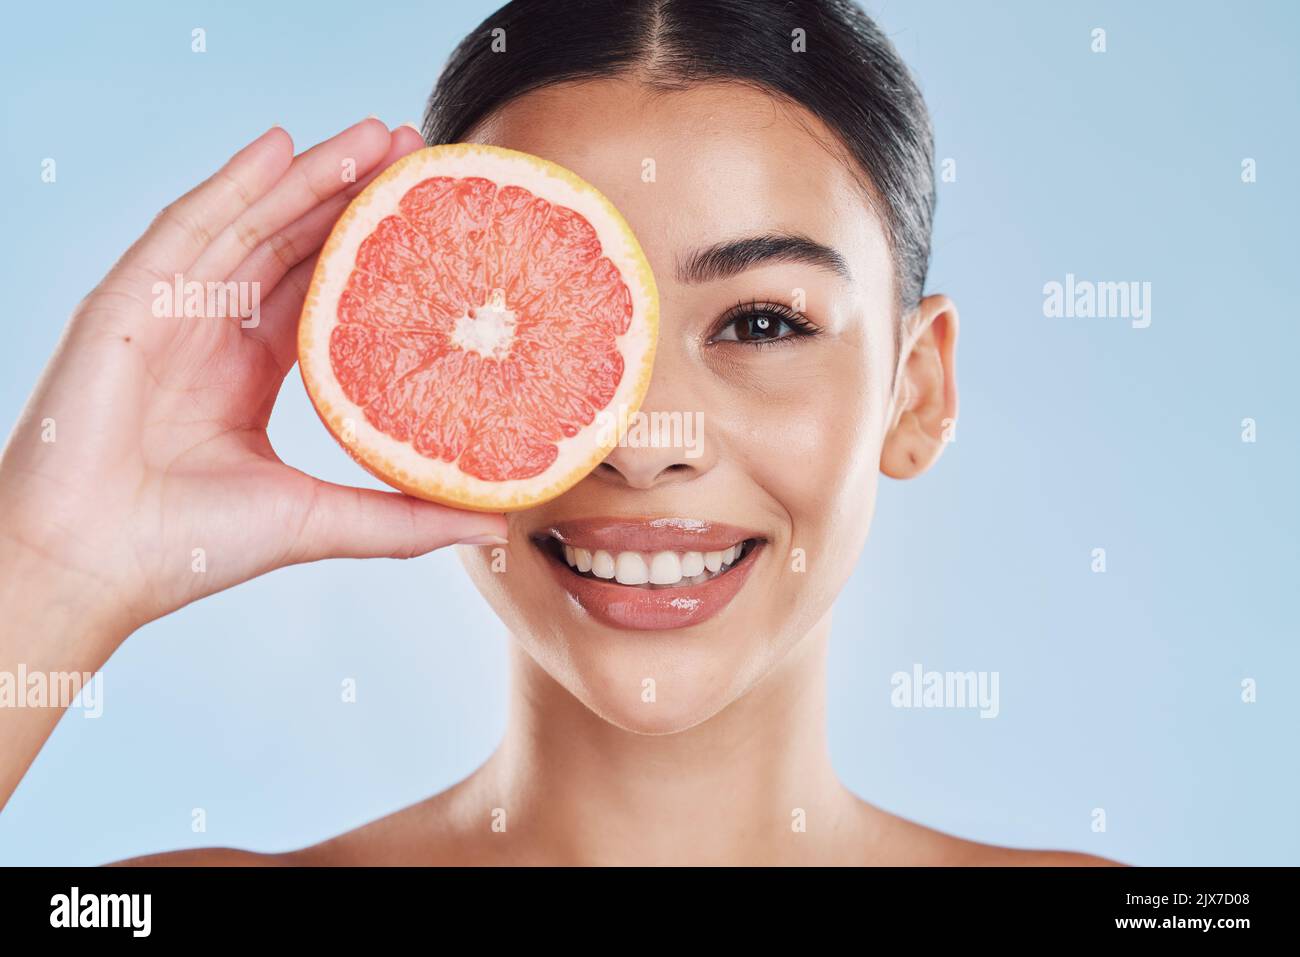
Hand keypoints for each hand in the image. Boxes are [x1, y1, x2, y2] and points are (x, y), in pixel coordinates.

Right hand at [0, 119, 507, 639]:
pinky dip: (234, 184)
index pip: (323, 292)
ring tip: (376, 136)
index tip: (436, 217)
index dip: (375, 252)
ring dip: (310, 174)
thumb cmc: (191, 548)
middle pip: (292, 244)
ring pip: (250, 224)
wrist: (93, 565)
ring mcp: (170, 312)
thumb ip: (404, 518)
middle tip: (416, 151)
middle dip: (352, 194)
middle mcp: (213, 333)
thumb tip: (497, 521)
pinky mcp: (129, 303)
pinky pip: (188, 228)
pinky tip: (282, 145)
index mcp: (250, 374)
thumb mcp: (319, 520)